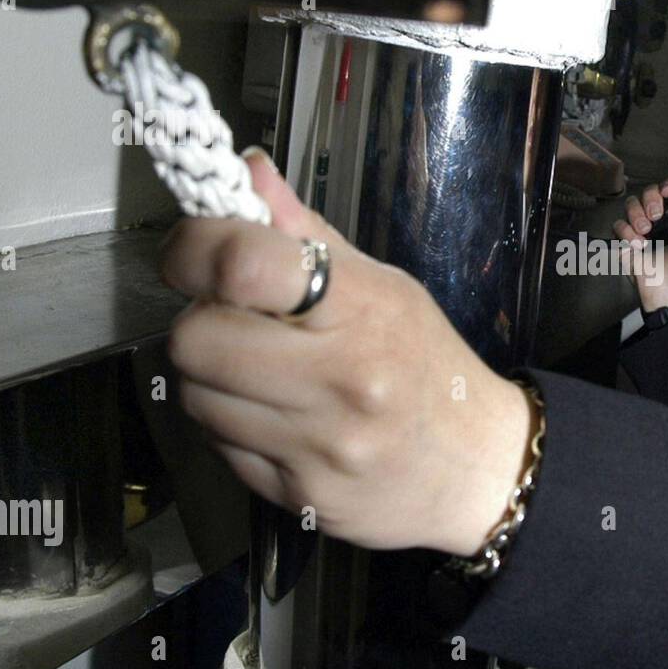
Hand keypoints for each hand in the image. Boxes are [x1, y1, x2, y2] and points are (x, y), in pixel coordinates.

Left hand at [158, 150, 534, 555]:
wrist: (476, 469)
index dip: (194, 250)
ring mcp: (318, 445)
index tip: (191, 252)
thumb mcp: (386, 289)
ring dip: (210, 378)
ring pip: (195, 396)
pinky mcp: (296, 496)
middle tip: (235, 323)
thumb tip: (245, 171)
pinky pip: (217, 447)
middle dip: (200, 322)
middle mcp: (342, 381)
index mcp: (364, 311)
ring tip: (260, 373)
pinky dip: (230, 425)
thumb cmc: (428, 368)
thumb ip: (307, 236)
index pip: (244, 267)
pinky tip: (276, 417)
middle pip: (195, 339)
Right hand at [613, 176, 667, 311]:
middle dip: (650, 198)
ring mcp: (643, 230)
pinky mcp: (627, 241)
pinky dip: (626, 231)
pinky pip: (618, 224)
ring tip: (646, 232)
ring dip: (636, 214)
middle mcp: (662, 220)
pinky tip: (637, 244)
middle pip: (648, 192)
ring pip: (631, 204)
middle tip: (657, 215)